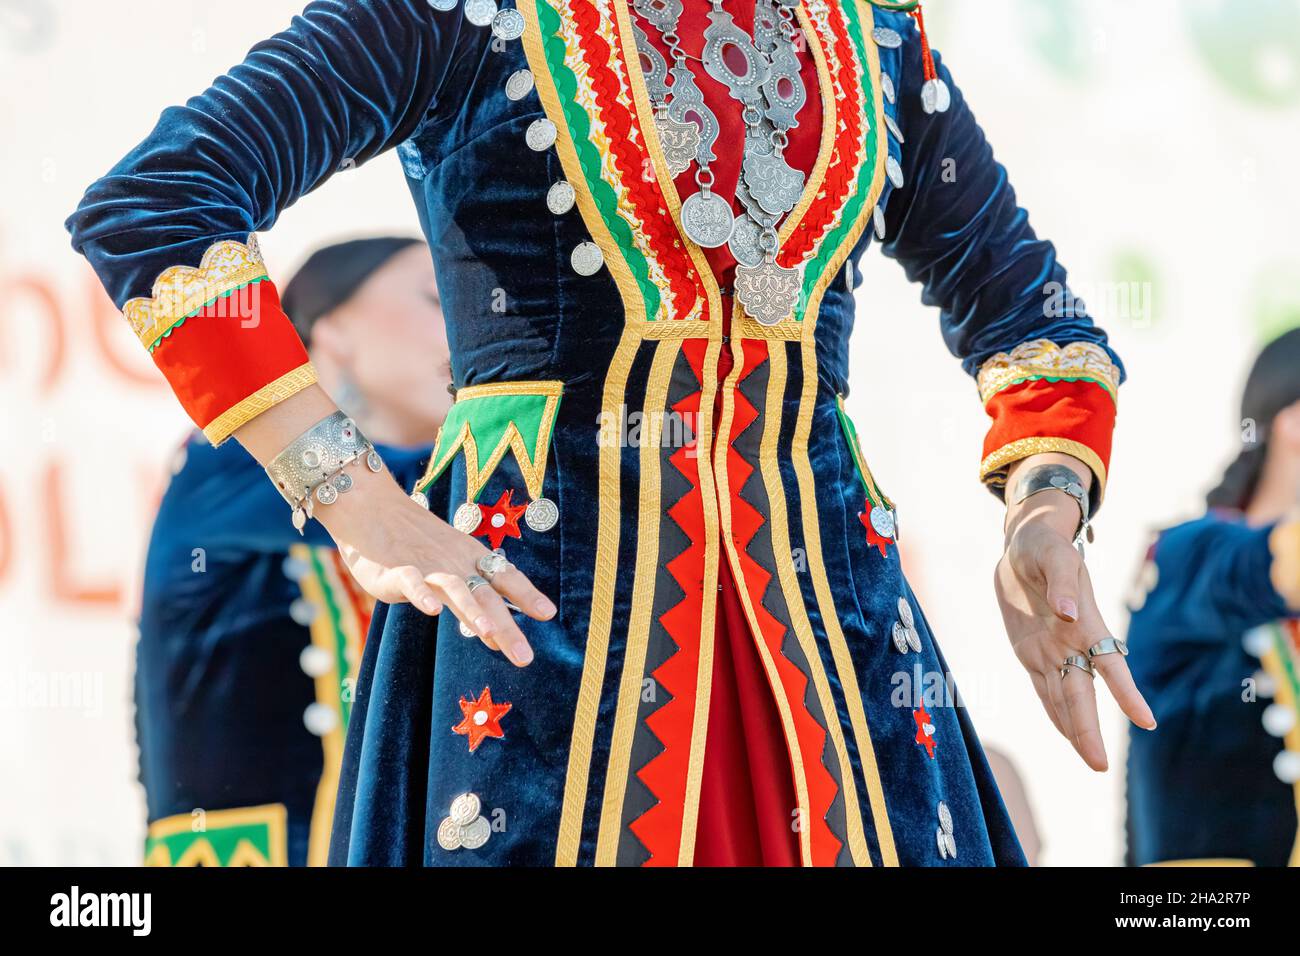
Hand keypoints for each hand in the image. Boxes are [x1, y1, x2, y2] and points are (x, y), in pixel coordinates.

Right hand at [232, 386, 554, 666]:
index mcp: (471, 559)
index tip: (549, 614)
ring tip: (489, 635)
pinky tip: (432, 611)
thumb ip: (471, 601)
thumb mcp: (449, 568)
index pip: (505, 577)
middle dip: (508, 627)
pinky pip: (412, 582)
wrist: (371, 508)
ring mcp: (427, 566)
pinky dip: (422, 594)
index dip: (527, 595)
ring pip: (456, 588)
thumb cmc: (414, 542)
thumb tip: (495, 635)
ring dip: (473, 611)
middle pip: (487, 596)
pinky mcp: (397, 571)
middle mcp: (455, 562)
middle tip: (525, 658)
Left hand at [995, 475, 1155, 770]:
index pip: (1111, 666)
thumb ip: (1061, 583)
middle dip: (1089, 730)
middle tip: (1099, 766)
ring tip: (1090, 760)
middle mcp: (1072, 644)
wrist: (1024, 543)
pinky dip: (1054, 711)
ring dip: (1075, 729)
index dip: (1126, 694)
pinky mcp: (1029, 651)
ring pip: (1064, 698)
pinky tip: (1065, 734)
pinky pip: (1044, 688)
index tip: (1146, 721)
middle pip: (1083, 694)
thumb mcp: (1053, 555)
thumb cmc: (1046, 545)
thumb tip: (1069, 613)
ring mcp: (1051, 650)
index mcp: (1086, 624)